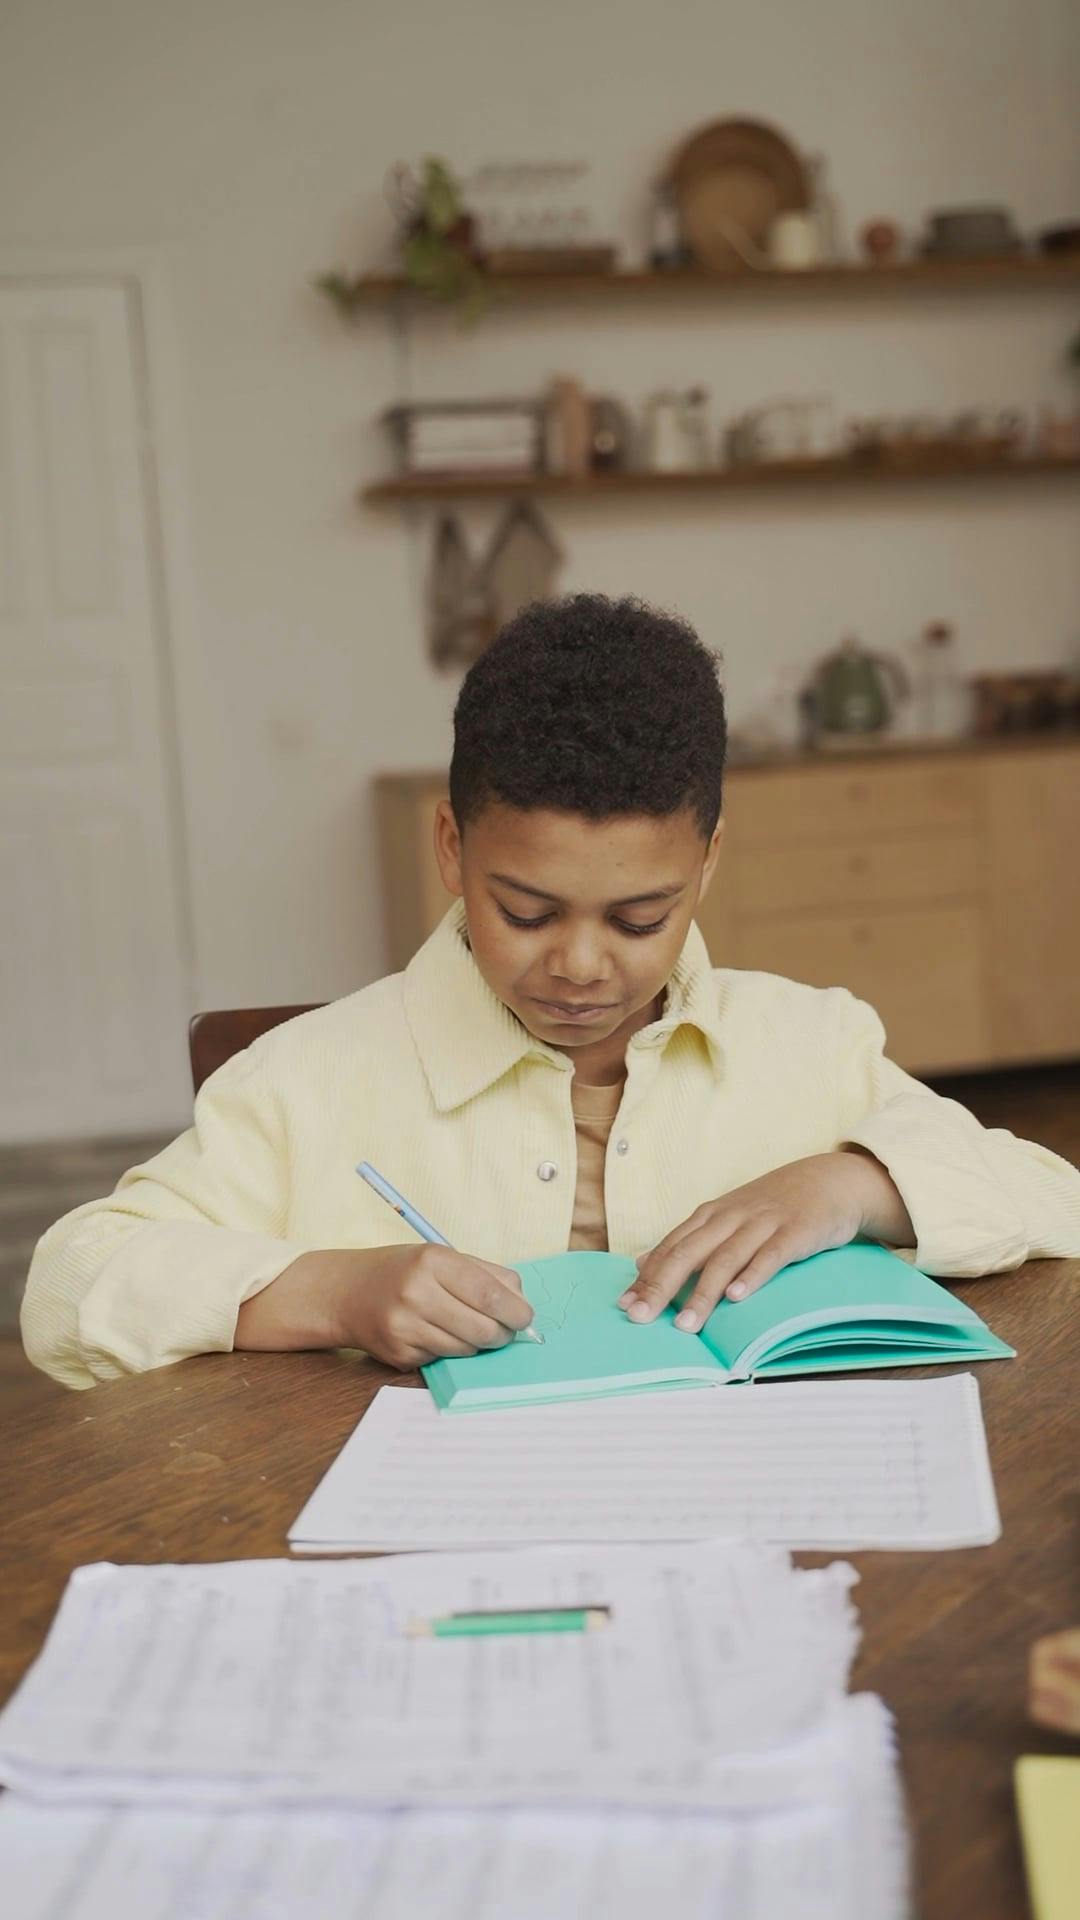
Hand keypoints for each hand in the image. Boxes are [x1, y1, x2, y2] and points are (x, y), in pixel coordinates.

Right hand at [236, 1244, 534, 1368]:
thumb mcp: (440, 1257)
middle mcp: (416, 1293)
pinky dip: (449, 1351)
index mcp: (433, 1261)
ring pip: (467, 1349)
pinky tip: (434, 1334)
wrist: (345, 1292)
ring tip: (467, 1328)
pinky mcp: (398, 1355)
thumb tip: (522, 1303)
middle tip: (503, 1330)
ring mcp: (405, 1327)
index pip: (490, 1294)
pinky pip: (443, 1359)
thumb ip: (485, 1274)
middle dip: (502, 1334)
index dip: (516, 1312)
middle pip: (484, 1328)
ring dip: (477, 1344)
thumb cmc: (402, 1271)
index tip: (525, 1318)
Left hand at [621, 1150, 913, 1332]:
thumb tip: (643, 1263)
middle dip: (662, 1286)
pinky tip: (738, 1297)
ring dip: (704, 1292)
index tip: (625, 1306)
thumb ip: (687, 1241)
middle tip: (641, 1318)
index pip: (671, 1248)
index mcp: (710, 1216)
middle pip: (689, 1253)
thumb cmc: (772, 1206)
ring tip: (687, 1324)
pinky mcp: (795, 1232)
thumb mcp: (725, 1217)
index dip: (646, 1277)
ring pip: (726, 1258)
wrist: (829, 1180)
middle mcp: (731, 1217)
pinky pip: (771, 1255)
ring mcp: (763, 1223)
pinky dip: (753, 1275)